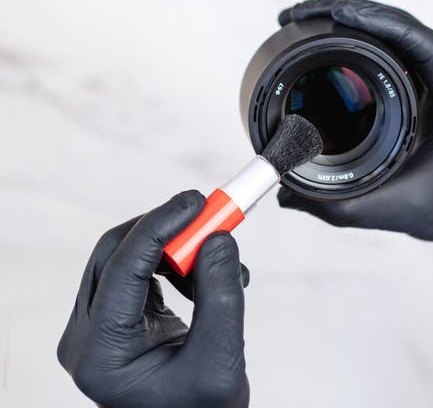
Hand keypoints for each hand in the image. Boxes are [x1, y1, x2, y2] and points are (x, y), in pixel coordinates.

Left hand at [58, 191, 248, 407]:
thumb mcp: (219, 359)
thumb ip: (220, 294)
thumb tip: (217, 236)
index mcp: (100, 353)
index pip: (123, 267)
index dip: (161, 225)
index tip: (197, 201)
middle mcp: (85, 336)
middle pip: (116, 251)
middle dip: (167, 229)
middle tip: (211, 218)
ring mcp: (93, 327)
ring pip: (128, 254)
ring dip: (175, 247)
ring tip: (218, 266)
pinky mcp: (111, 318)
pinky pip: (137, 269)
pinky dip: (172, 262)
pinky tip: (202, 279)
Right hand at [278, 0, 432, 284]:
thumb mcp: (394, 211)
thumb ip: (338, 206)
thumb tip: (286, 193)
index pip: (424, 43)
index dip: (381, 22)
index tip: (338, 14)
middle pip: (405, 25)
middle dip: (352, 10)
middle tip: (301, 12)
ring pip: (400, 28)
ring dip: (355, 14)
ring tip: (307, 15)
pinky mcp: (432, 78)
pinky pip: (399, 41)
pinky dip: (364, 31)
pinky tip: (332, 30)